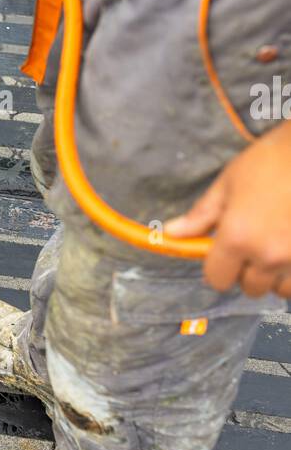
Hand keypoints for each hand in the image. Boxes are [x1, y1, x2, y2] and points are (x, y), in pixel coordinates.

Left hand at [165, 121, 290, 296]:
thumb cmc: (269, 160)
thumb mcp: (228, 184)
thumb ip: (201, 215)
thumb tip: (172, 233)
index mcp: (238, 238)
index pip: (217, 279)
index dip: (217, 267)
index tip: (224, 251)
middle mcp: (268, 255)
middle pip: (249, 287)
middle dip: (247, 270)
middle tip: (254, 242)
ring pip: (278, 289)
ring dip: (274, 275)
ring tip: (277, 244)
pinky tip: (290, 249)